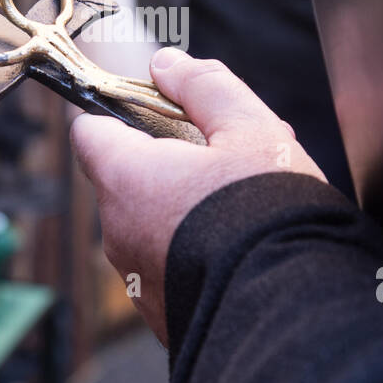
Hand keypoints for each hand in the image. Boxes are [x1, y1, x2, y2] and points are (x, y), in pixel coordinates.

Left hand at [70, 47, 325, 343]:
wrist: (293, 314)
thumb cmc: (269, 214)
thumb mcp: (250, 129)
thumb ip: (204, 87)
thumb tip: (166, 64)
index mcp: (126, 179)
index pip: (88, 130)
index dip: (118, 111)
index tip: (154, 108)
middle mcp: (117, 232)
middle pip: (125, 179)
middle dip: (168, 163)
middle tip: (228, 161)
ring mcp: (136, 280)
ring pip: (149, 226)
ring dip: (183, 211)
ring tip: (245, 210)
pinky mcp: (161, 318)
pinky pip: (168, 269)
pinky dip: (194, 255)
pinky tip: (241, 252)